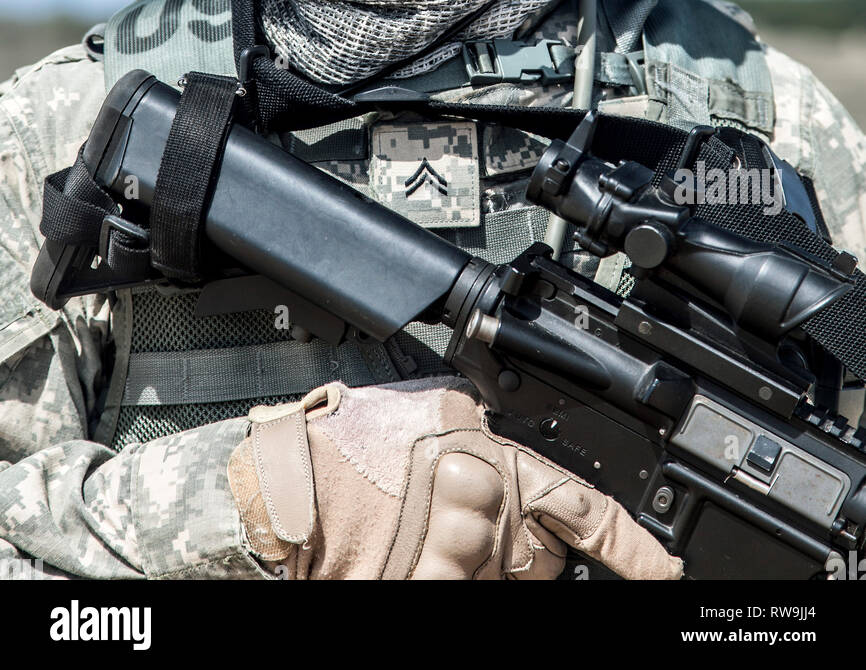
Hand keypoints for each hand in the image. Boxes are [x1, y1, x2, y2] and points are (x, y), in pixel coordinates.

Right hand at [228, 378, 682, 580]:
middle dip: (517, 548)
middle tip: (460, 516)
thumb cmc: (357, 444)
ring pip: (500, 581)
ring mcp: (468, 565)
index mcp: (504, 468)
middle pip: (542, 561)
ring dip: (472, 565)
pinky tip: (412, 553)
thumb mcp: (444, 416)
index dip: (637, 552)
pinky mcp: (435, 589)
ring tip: (415, 530)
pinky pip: (467, 588)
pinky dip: (444, 575)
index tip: (669, 574)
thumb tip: (509, 466)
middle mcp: (496, 524)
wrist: (294, 484)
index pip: (592, 515)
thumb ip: (490, 445)